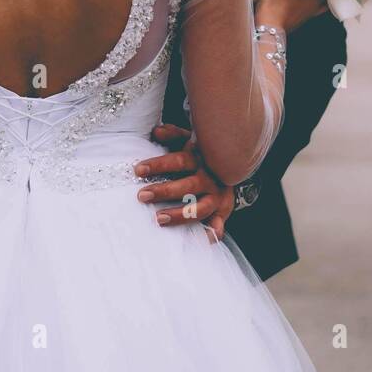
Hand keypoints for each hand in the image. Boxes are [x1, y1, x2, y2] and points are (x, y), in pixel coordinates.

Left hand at [137, 124, 233, 242]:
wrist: (233, 165)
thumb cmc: (201, 154)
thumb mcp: (189, 139)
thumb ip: (172, 135)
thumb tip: (155, 131)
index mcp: (199, 159)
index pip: (178, 161)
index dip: (158, 165)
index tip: (138, 170)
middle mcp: (209, 178)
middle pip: (187, 186)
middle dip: (164, 191)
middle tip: (142, 195)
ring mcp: (217, 196)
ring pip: (200, 208)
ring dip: (180, 215)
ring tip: (159, 219)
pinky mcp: (222, 210)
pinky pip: (218, 223)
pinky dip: (213, 232)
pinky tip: (204, 240)